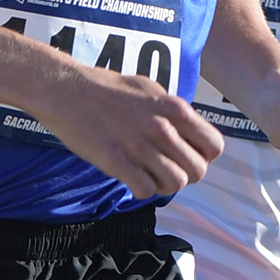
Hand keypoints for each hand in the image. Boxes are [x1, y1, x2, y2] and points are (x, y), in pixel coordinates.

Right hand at [29, 65, 224, 199]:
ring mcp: (139, 145)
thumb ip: (173, 111)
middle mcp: (162, 127)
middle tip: (165, 167)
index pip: (214, 147)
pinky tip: (131, 177)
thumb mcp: (150, 89)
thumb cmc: (107, 88)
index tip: (185, 155)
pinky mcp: (115, 161)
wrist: (65, 89)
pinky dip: (141, 189)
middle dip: (184, 174)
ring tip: (148, 173)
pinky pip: (146, 191)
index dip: (203, 156)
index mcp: (174, 108)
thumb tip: (189, 131)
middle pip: (198, 171)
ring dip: (163, 184)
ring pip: (175, 184)